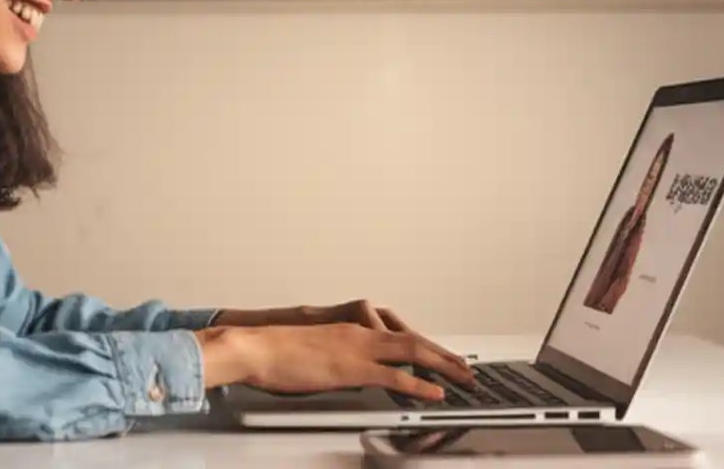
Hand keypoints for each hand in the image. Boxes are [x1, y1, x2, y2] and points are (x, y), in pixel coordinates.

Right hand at [213, 299, 472, 384]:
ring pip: (412, 352)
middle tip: (466, 368)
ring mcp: (357, 349)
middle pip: (413, 341)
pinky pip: (394, 375)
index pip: (398, 336)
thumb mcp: (313, 352)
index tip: (443, 357)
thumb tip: (346, 373)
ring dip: (442, 364)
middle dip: (443, 355)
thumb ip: (335, 358)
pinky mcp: (351, 367)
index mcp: (351, 330)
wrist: (256, 347)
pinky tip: (436, 392)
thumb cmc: (275, 352)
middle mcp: (360, 334)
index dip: (425, 347)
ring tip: (463, 377)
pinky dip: (420, 384)